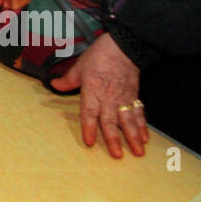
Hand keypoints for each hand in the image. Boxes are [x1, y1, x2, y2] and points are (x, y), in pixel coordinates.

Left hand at [51, 34, 147, 157]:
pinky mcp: (134, 96)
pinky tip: (145, 137)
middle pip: (110, 121)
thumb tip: (54, 84)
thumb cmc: (101, 55)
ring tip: (137, 151)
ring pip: (128, 120)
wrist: (123, 46)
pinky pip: (138, 113)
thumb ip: (68, 79)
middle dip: (114, 139)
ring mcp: (123, 98)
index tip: (90, 141)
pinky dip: (142, 126)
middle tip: (117, 155)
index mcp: (93, 90)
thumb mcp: (80, 65)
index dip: (89, 127)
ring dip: (133, 137)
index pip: (89, 112)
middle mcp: (109, 97)